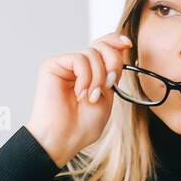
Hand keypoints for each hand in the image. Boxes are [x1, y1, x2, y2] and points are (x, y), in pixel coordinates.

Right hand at [25, 31, 132, 166]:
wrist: (63, 139)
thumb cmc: (82, 126)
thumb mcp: (108, 96)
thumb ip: (113, 72)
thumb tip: (122, 45)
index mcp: (91, 73)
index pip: (104, 46)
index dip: (116, 41)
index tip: (128, 44)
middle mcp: (77, 67)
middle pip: (101, 45)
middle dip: (112, 62)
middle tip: (109, 84)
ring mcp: (64, 65)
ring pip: (92, 53)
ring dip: (98, 77)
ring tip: (90, 97)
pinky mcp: (52, 65)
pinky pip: (79, 59)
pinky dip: (85, 77)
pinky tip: (80, 93)